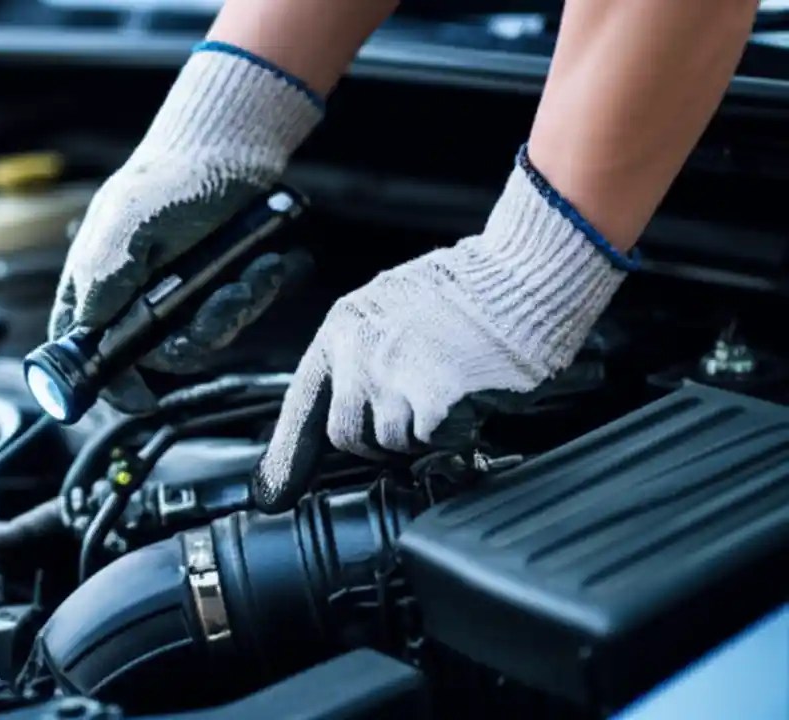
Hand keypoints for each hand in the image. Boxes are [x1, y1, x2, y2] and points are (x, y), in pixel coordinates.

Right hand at [49, 46, 321, 413]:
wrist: (227, 153)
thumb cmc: (167, 180)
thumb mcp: (127, 221)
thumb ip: (105, 273)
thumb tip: (90, 325)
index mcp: (94, 288)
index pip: (82, 351)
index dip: (106, 382)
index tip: (139, 398)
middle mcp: (132, 303)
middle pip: (154, 356)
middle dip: (195, 336)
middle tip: (224, 299)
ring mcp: (177, 302)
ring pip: (202, 341)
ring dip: (232, 311)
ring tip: (252, 271)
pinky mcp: (216, 295)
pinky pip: (234, 318)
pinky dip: (254, 294)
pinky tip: (267, 263)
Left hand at [252, 160, 629, 511]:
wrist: (528, 271)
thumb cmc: (475, 289)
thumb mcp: (396, 306)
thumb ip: (365, 353)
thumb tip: (350, 409)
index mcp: (344, 326)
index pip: (302, 403)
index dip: (288, 455)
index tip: (275, 492)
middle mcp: (358, 351)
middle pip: (348, 437)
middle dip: (382, 441)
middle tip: (421, 413)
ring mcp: (393, 376)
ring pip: (396, 445)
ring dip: (425, 434)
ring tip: (454, 387)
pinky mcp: (433, 400)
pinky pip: (437, 446)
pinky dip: (458, 434)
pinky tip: (474, 396)